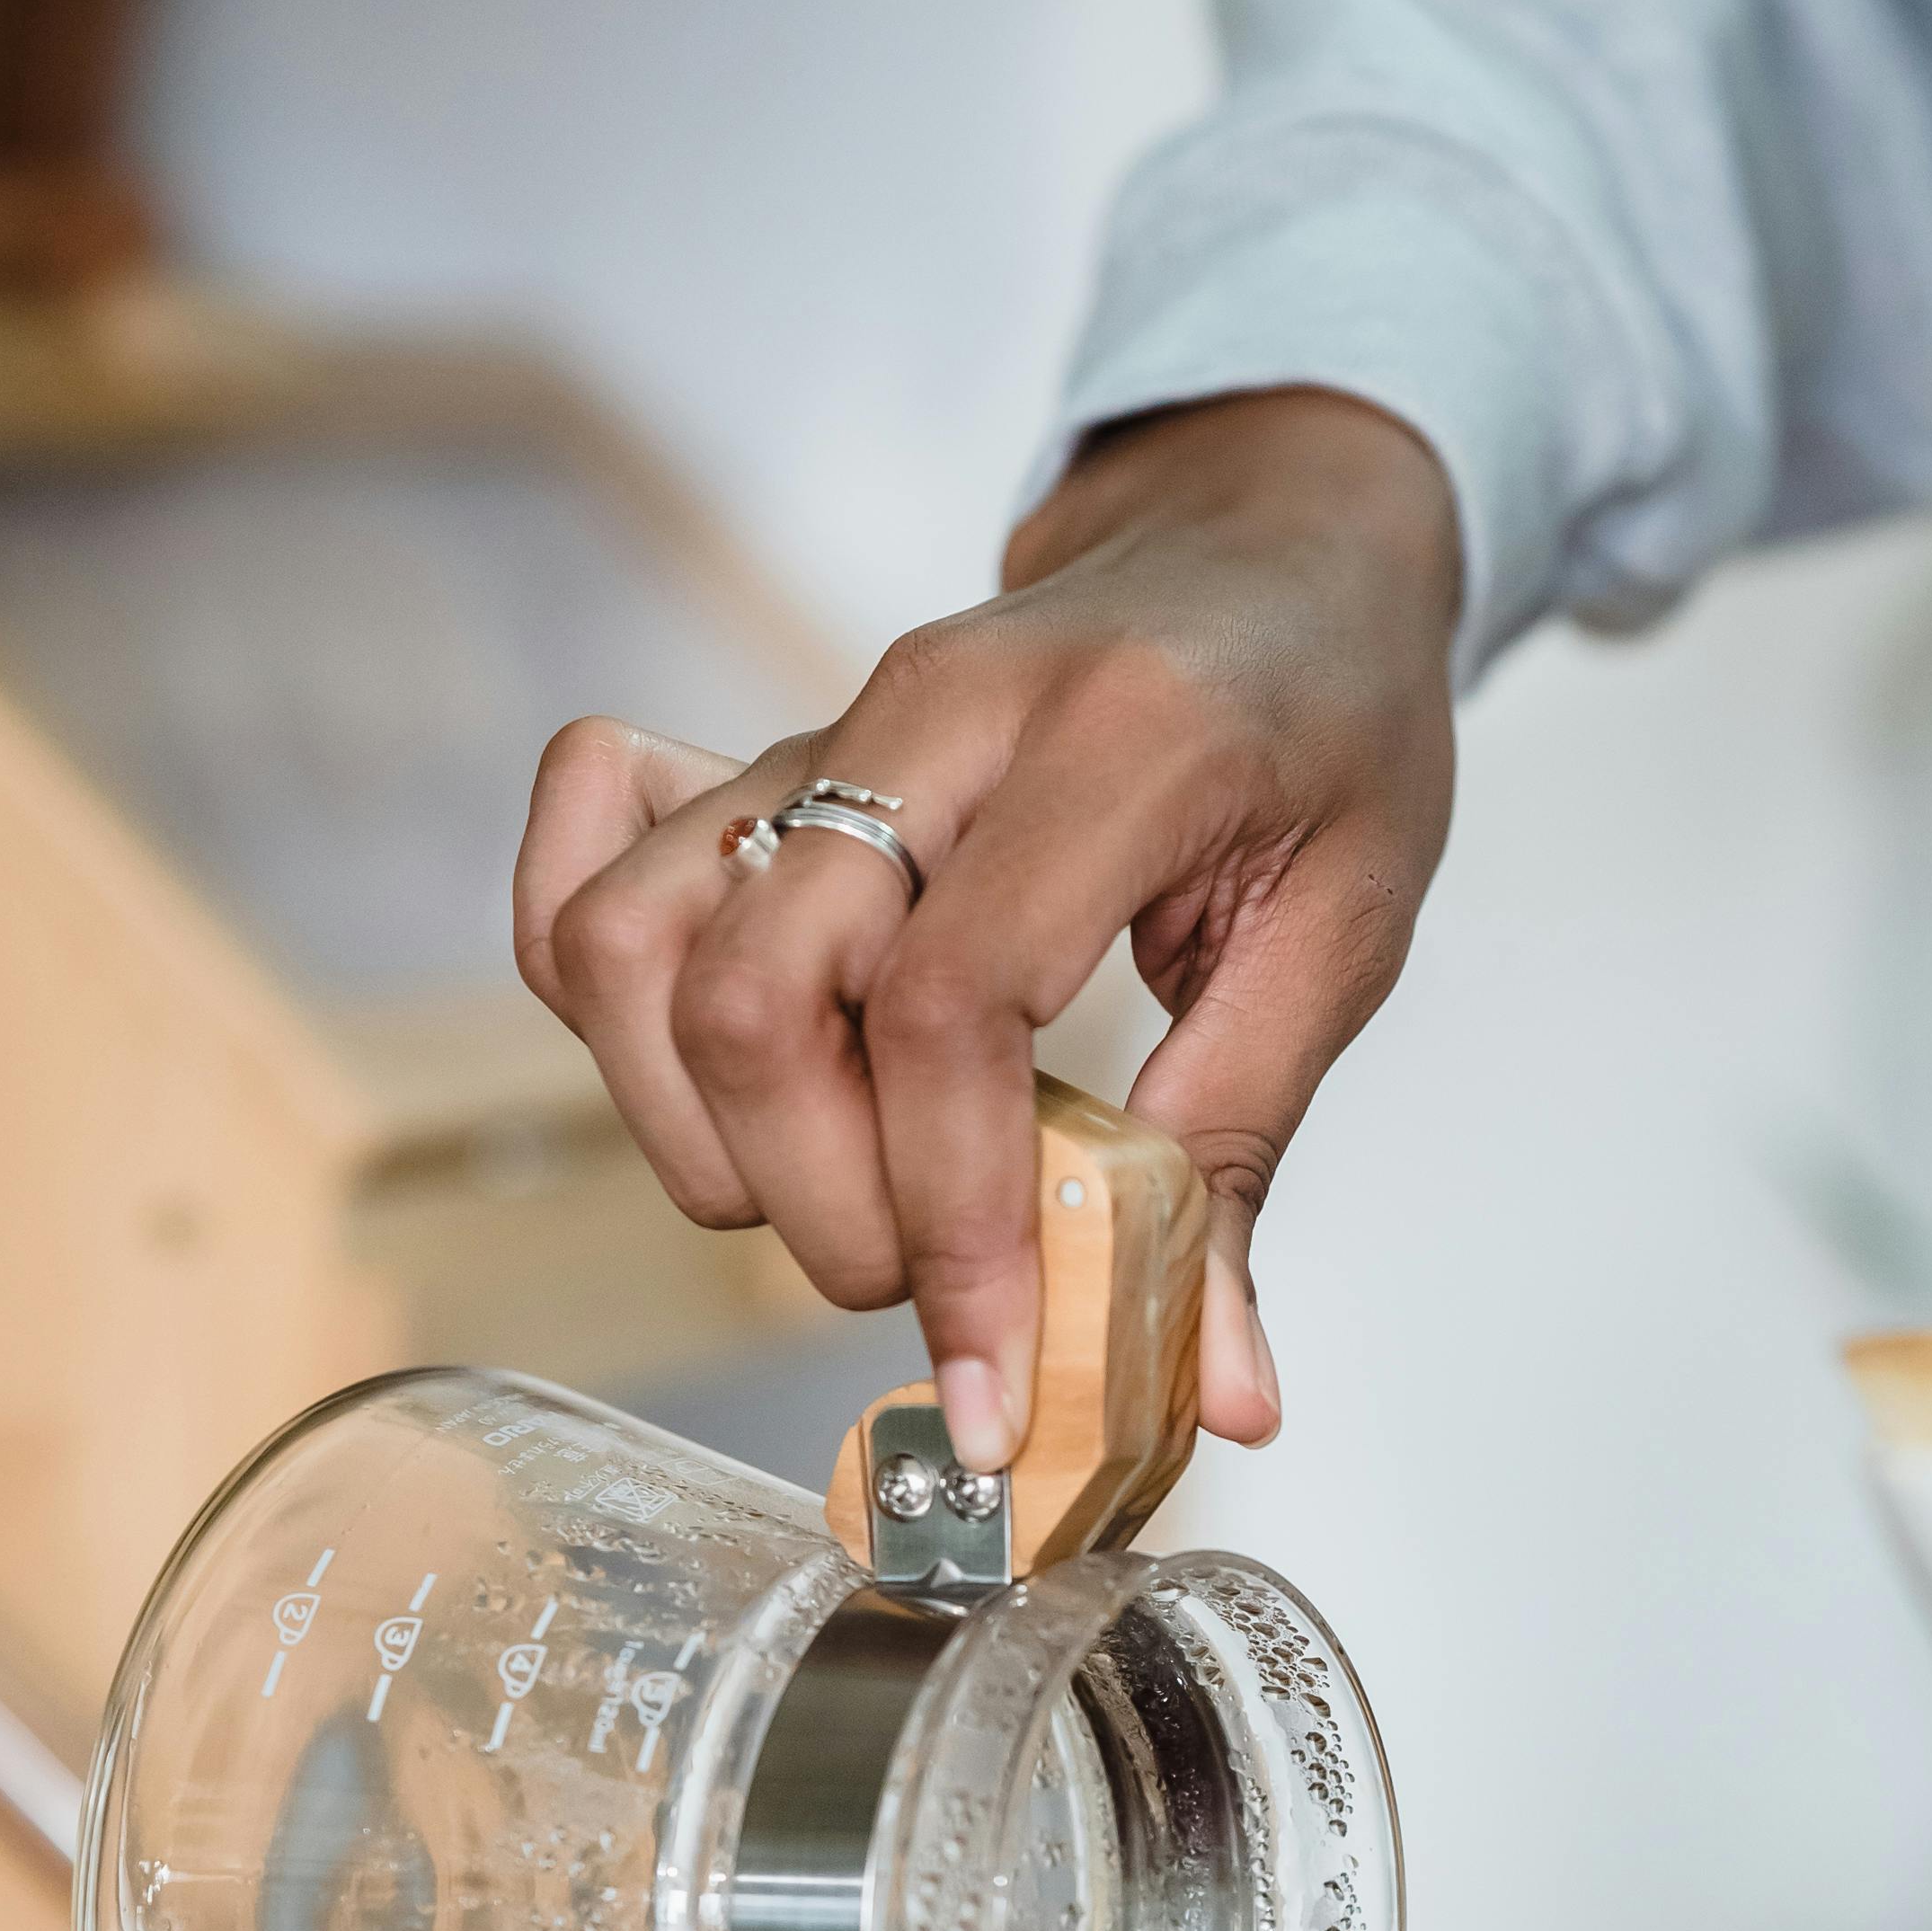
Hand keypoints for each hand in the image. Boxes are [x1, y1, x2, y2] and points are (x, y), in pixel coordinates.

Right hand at [512, 391, 1459, 1467]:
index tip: (995, 1372)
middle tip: (930, 1278)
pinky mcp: (752, 752)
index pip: (954, 1005)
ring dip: (703, 1132)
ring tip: (840, 1192)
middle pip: (759, 991)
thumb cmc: (1324, 719)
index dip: (957, 1217)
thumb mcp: (1346, 931)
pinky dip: (597, 992)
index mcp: (1116, 741)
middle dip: (825, 1204)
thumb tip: (1214, 1388)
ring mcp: (820, 723)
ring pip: (630, 944)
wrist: (1269, 542)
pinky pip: (585, 859)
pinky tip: (710, 1073)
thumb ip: (1240, 1150)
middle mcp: (932, 711)